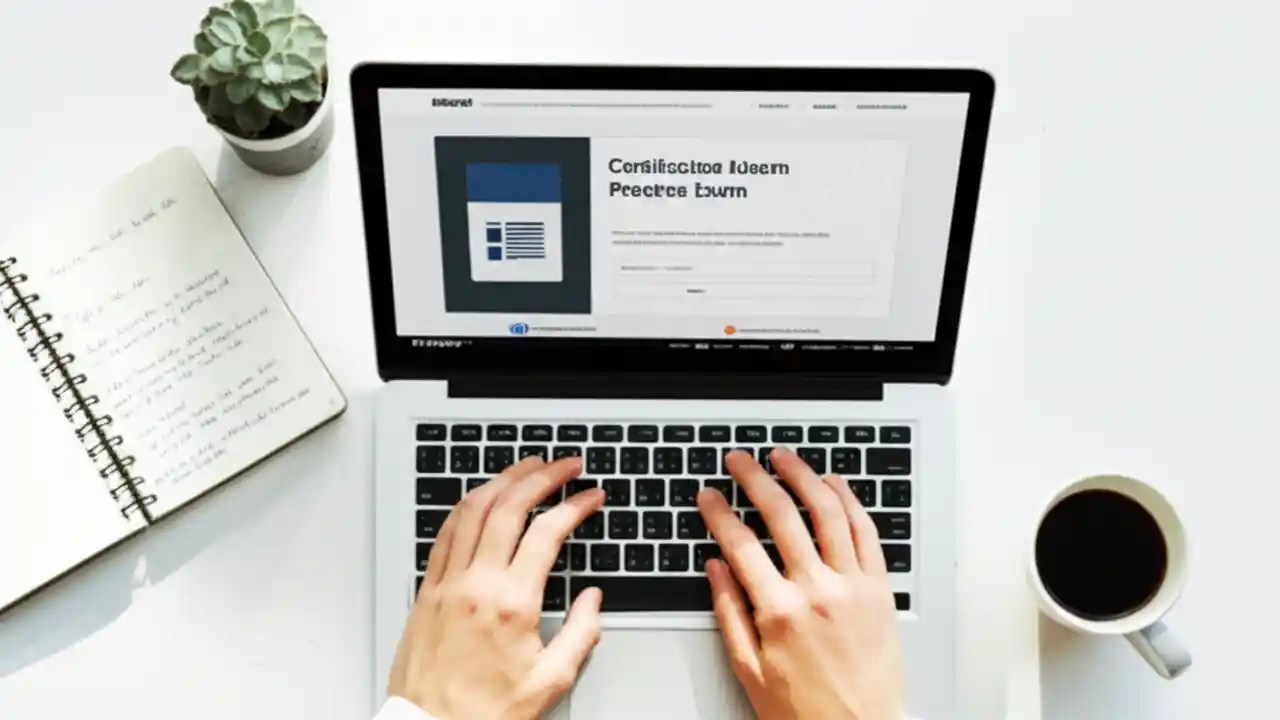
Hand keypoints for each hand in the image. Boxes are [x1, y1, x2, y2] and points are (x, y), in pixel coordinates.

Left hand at [389, 457, 605, 719]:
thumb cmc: (484, 713)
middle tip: (564, 466)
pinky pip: (445, 533)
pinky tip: (480, 497)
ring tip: (526, 467)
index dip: (575, 506)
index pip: (547, 533)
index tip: (591, 496)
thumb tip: (593, 601)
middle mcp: (477, 585)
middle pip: (509, 507)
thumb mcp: (549, 682)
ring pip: (472, 510)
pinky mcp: (427, 591)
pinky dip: (466, 506)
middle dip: (542, 476)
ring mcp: (447, 583)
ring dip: (502, 479)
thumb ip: (580, 635)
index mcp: (512, 604)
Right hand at [699, 448, 904, 719]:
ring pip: (828, 511)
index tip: (708, 497)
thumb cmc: (806, 712)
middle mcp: (818, 591)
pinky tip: (834, 485)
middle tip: (739, 461)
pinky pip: (866, 532)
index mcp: (779, 612)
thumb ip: (729, 612)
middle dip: (754, 479)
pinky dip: (849, 501)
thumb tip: (716, 569)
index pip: (740, 544)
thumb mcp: (749, 669)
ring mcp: (854, 586)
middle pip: (782, 514)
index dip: (718, 513)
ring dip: (803, 476)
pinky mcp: (880, 589)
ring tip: (784, 458)